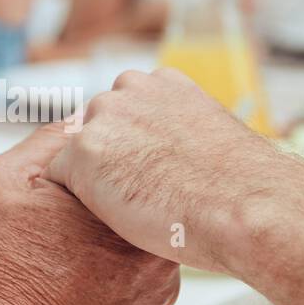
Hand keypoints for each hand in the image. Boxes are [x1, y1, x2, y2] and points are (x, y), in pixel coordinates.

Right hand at [0, 121, 180, 304]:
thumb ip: (48, 142)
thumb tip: (78, 124)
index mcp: (125, 202)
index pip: (124, 163)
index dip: (89, 168)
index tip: (60, 186)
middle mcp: (152, 246)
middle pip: (131, 207)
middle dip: (98, 209)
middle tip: (52, 224)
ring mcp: (155, 290)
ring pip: (131, 248)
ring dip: (102, 248)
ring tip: (52, 261)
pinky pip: (130, 288)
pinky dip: (105, 284)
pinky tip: (63, 290)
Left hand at [46, 68, 303, 276]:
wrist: (246, 206)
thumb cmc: (244, 189)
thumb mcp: (214, 145)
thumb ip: (182, 140)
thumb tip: (178, 165)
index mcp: (164, 83)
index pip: (124, 111)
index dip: (131, 150)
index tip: (145, 177)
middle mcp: (130, 89)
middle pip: (95, 127)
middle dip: (106, 161)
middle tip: (133, 199)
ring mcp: (103, 118)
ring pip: (75, 153)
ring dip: (89, 181)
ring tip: (122, 214)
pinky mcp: (82, 153)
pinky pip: (57, 179)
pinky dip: (73, 201)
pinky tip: (101, 221)